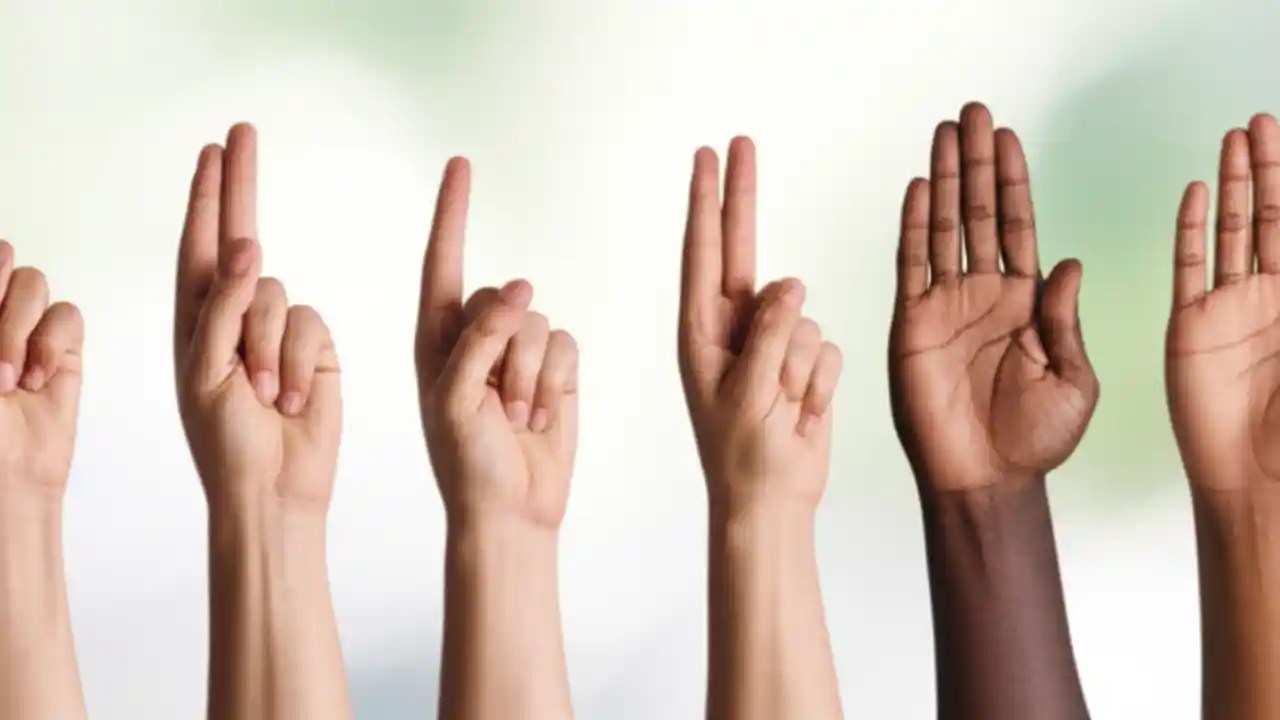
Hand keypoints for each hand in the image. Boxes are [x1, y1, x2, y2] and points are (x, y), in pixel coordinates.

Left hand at [0, 242, 82, 493]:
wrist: (3, 478)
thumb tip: (4, 251)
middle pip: (2, 260)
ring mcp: (25, 330)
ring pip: (34, 284)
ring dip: (18, 329)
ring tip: (7, 379)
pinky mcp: (63, 351)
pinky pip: (68, 317)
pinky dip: (51, 345)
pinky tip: (36, 380)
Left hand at [174, 124, 341, 507]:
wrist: (272, 487)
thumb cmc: (223, 440)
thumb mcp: (203, 372)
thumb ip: (221, 305)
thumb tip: (247, 244)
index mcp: (194, 319)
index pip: (198, 243)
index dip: (206, 194)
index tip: (214, 148)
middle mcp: (235, 314)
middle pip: (241, 236)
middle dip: (240, 184)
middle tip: (243, 132)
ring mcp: (276, 329)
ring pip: (275, 293)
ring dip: (266, 347)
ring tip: (262, 396)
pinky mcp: (315, 346)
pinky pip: (309, 323)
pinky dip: (297, 361)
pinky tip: (290, 398)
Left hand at [416, 158, 578, 528]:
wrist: (510, 508)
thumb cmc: (464, 461)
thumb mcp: (453, 397)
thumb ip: (480, 336)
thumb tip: (521, 285)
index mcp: (436, 338)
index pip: (442, 262)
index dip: (452, 213)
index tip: (460, 164)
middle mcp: (478, 336)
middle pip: (501, 297)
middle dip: (505, 349)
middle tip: (496, 405)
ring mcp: (520, 352)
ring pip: (539, 322)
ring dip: (530, 376)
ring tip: (515, 420)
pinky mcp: (557, 368)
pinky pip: (567, 344)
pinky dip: (555, 382)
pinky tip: (540, 418)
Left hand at [678, 137, 842, 508]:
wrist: (773, 502)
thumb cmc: (743, 456)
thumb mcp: (746, 393)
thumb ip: (766, 333)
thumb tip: (790, 282)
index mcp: (701, 334)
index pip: (703, 254)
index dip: (707, 203)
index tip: (706, 156)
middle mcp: (734, 329)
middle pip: (742, 250)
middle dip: (741, 199)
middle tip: (741, 143)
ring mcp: (771, 345)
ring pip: (802, 314)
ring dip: (798, 364)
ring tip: (781, 408)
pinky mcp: (805, 364)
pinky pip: (826, 346)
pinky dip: (819, 381)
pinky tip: (801, 413)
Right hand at [888, 103, 1099, 492]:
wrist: (985, 478)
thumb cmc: (1035, 438)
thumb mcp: (1073, 379)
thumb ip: (1066, 321)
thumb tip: (1068, 262)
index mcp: (1026, 302)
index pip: (1017, 225)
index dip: (1012, 181)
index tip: (1007, 138)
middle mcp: (984, 294)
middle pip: (977, 212)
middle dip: (975, 163)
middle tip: (972, 114)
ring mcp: (946, 306)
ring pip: (942, 227)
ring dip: (942, 180)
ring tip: (943, 136)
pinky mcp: (913, 324)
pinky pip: (910, 266)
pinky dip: (912, 226)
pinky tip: (915, 189)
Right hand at [1167, 114, 1279, 489]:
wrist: (1259, 478)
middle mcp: (1271, 299)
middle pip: (1272, 217)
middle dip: (1270, 169)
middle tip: (1263, 121)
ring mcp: (1229, 310)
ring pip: (1233, 231)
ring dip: (1236, 184)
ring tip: (1236, 137)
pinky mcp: (1191, 325)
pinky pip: (1191, 266)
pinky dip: (1194, 228)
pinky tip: (1199, 192)